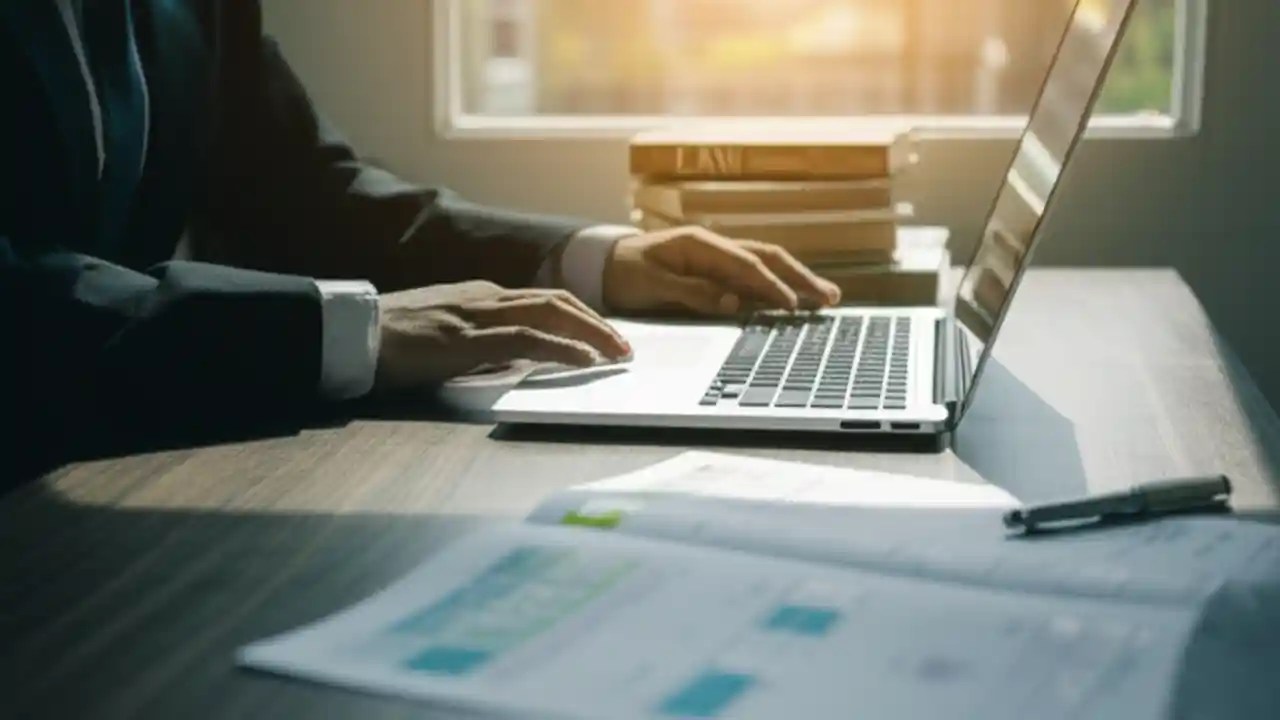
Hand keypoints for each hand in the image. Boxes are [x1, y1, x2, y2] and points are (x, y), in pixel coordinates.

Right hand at [375, 281, 630, 390]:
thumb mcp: (443, 341)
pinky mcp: (464, 339)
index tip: (606, 338)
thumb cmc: (386, 344)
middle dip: (597, 323)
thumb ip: (478, 346)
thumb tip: (513, 364)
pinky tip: (585, 362)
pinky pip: (526, 340)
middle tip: (625, 348)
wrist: (343, 335)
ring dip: (591, 334)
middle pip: (557, 302)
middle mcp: (483, 297)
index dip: (580, 317)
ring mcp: (474, 314)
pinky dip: (561, 349)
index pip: (543, 301)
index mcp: (479, 297)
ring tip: (618, 355)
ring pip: (550, 314)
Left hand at [602, 226, 840, 315]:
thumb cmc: (623, 272)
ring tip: (826, 297)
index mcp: (699, 244)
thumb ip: (691, 293)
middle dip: (800, 278)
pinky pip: (752, 277)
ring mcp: (716, 257)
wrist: (601, 262)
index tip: (794, 305)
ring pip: (765, 265)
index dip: (772, 286)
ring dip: (796, 280)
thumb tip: (732, 303)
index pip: (746, 265)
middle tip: (830, 298)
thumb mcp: (651, 285)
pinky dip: (777, 287)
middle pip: (767, 258)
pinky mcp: (714, 270)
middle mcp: (714, 246)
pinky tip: (796, 300)